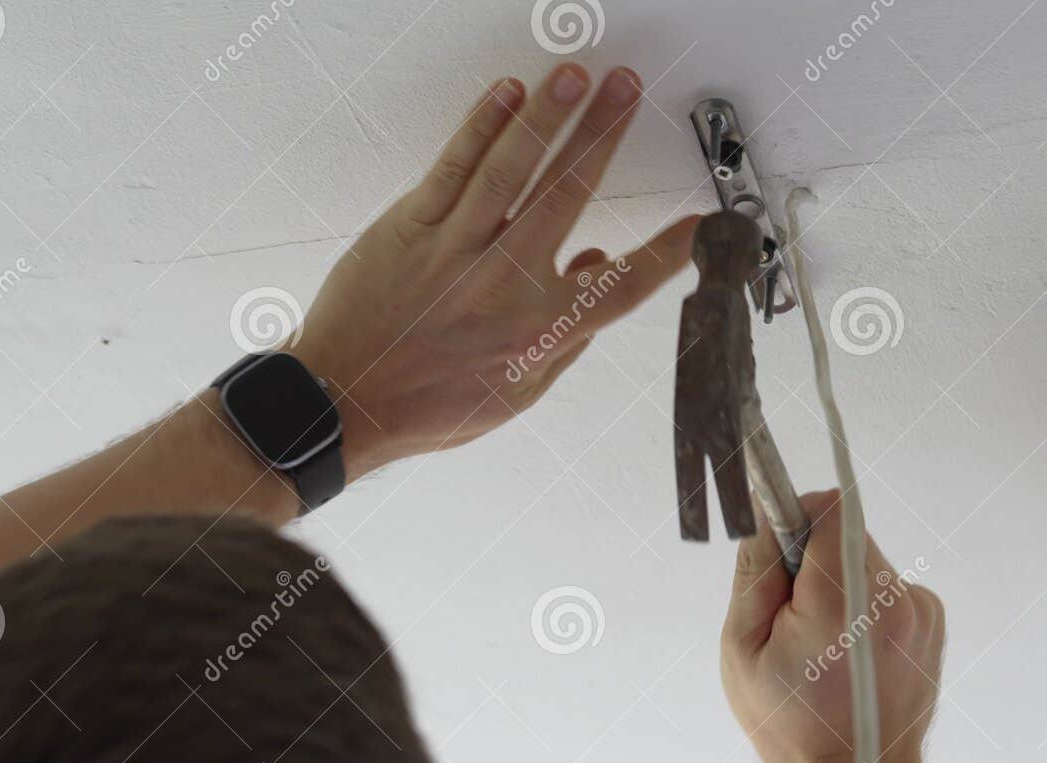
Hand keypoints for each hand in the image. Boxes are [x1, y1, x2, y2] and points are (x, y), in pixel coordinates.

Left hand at [291, 64, 700, 476]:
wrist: (344, 401)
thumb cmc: (429, 403)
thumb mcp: (516, 392)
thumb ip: (564, 337)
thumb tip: (596, 270)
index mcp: (539, 330)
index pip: (624, 284)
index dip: (668, 252)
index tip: (703, 225)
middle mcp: (504, 284)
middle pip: (568, 194)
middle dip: (604, 134)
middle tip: (628, 88)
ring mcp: (456, 250)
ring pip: (512, 169)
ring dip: (549, 116)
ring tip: (576, 75)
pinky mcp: (411, 227)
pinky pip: (453, 167)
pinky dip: (483, 127)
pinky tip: (508, 95)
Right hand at [721, 491, 961, 762]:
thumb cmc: (790, 724)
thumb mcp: (742, 647)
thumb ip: (756, 569)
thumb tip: (769, 513)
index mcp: (842, 601)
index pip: (831, 509)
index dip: (798, 519)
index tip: (780, 553)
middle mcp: (893, 601)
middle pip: (848, 535)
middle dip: (815, 561)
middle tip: (793, 617)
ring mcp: (921, 612)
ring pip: (867, 563)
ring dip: (840, 585)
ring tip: (824, 647)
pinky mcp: (933, 622)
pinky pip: (888, 590)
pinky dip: (866, 608)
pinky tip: (852, 656)